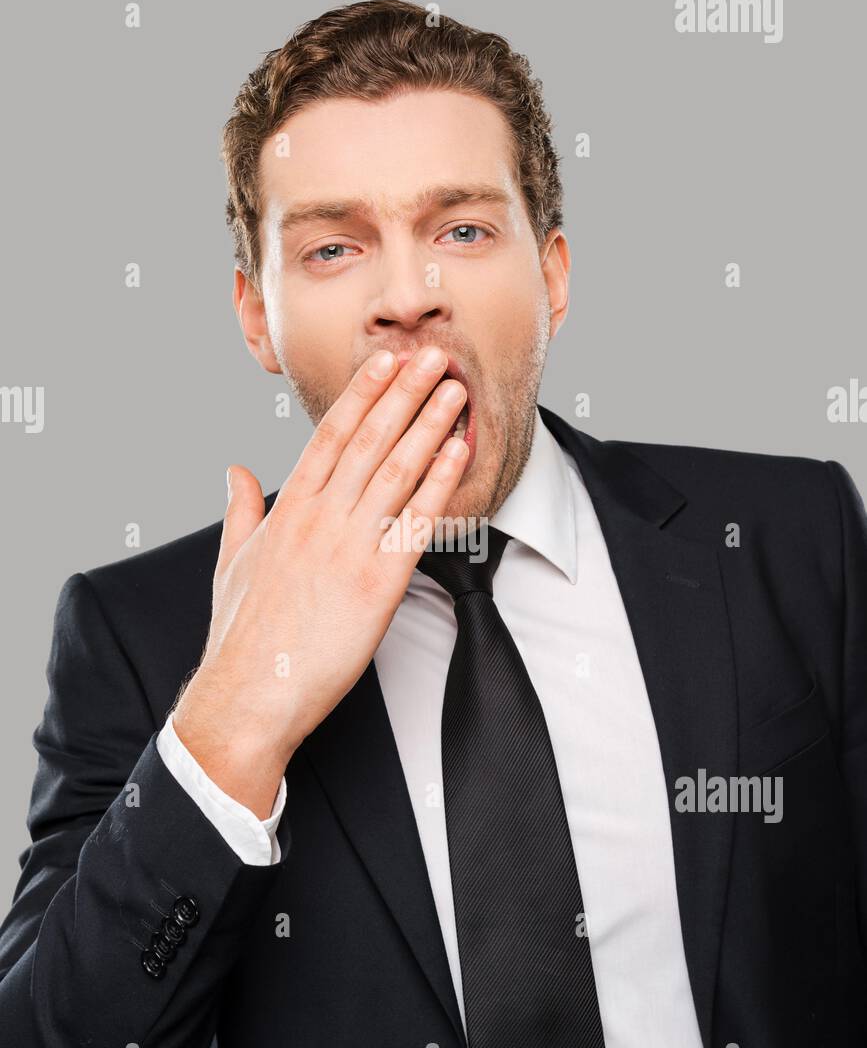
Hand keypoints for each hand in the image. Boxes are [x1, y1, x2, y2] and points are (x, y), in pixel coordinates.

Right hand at [171, 345, 467, 818]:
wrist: (251, 692)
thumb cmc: (242, 635)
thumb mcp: (232, 562)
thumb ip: (241, 509)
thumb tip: (235, 471)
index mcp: (287, 509)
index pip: (330, 436)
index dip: (363, 395)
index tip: (386, 363)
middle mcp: (320, 517)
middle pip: (370, 440)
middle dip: (406, 393)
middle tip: (435, 355)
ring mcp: (350, 546)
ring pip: (397, 470)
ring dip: (431, 424)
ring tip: (456, 390)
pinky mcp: (378, 582)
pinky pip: (417, 520)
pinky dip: (441, 482)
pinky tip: (461, 453)